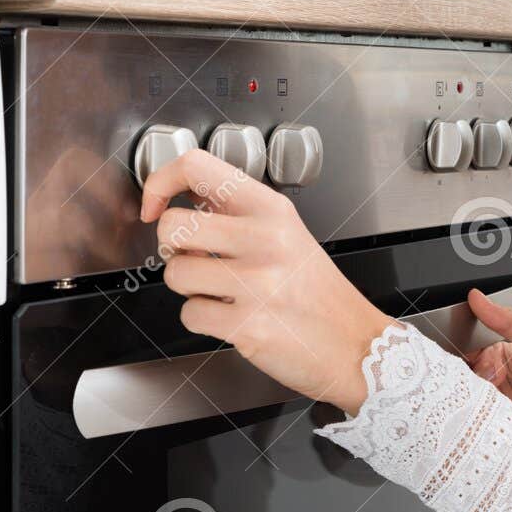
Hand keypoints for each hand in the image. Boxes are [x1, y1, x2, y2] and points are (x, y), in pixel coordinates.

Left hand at [139, 150, 390, 414]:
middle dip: (173, 249)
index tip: (156, 206)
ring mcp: (257, 283)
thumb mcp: (287, 233)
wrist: (354, 344)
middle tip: (197, 257)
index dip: (160, 183)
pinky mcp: (247, 325)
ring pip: (175, 273)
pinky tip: (233, 317)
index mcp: (272, 209)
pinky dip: (203, 320)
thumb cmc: (317, 292)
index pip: (196, 167)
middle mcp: (266, 240)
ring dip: (190, 288)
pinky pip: (189, 314)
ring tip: (224, 292)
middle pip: (173, 226)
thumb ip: (238, 212)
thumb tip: (177, 198)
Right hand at [465, 287, 511, 455]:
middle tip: (495, 381)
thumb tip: (478, 297)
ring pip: (476, 413)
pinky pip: (493, 436)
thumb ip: (507, 321)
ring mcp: (507, 412)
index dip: (465, 358)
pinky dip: (490, 432)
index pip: (469, 356)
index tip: (474, 360)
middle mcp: (501, 386)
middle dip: (472, 385)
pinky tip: (498, 425)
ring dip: (479, 410)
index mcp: (504, 357)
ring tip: (497, 404)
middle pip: (468, 386)